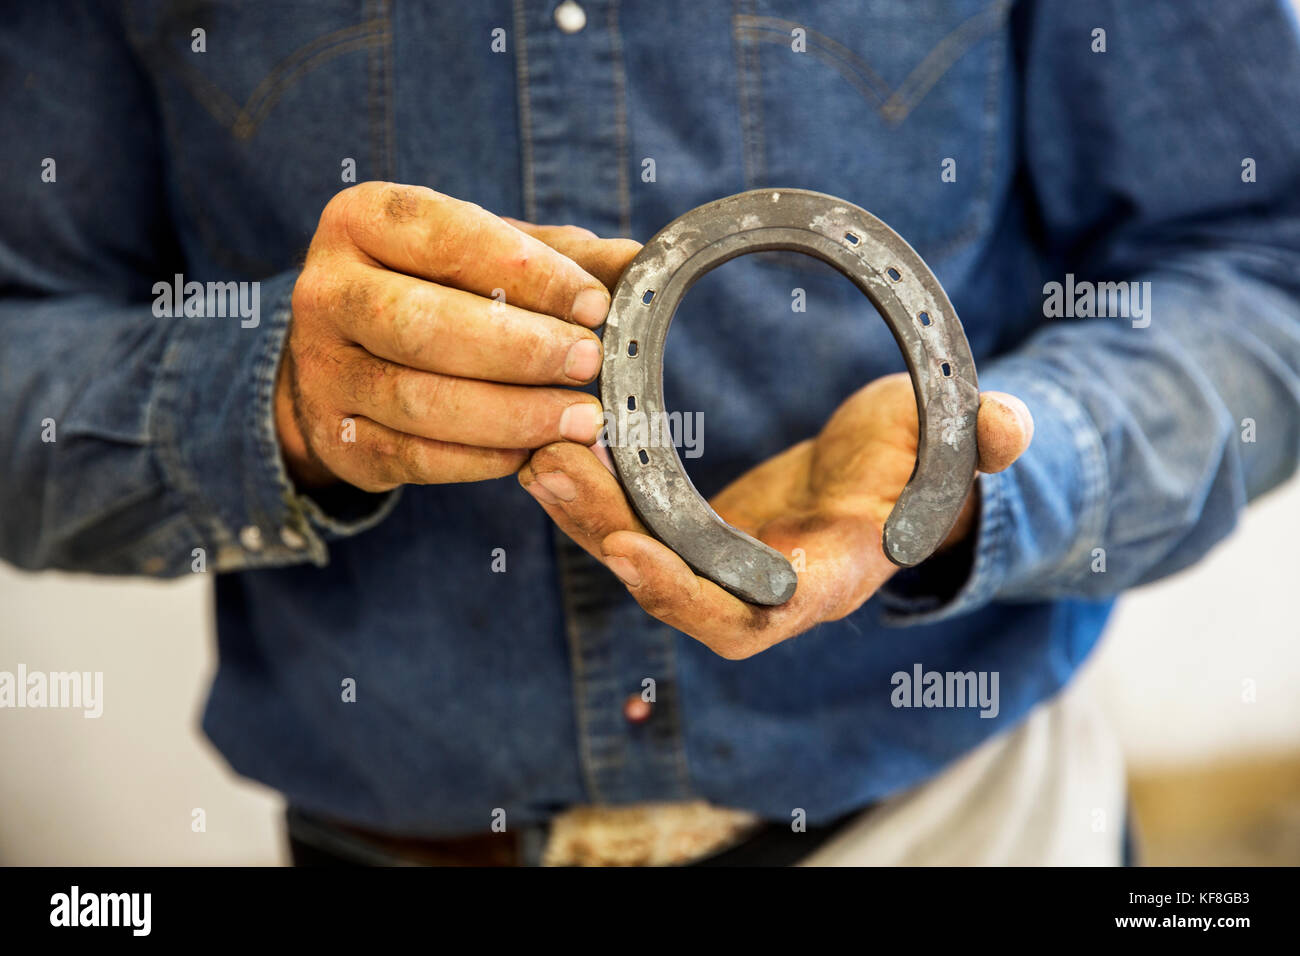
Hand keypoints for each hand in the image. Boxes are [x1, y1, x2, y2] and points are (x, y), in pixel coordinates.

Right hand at [274, 182, 638, 490]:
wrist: (352, 353)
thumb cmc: (438, 288)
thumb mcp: (491, 254)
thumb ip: (562, 257)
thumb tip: (637, 265)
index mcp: (363, 220)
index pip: (449, 238)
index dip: (530, 274)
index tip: (596, 305)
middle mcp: (324, 290)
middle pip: (424, 325)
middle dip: (520, 350)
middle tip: (590, 364)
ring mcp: (321, 369)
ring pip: (419, 400)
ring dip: (511, 414)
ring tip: (581, 419)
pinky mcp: (334, 436)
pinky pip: (412, 457)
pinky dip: (479, 459)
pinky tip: (531, 451)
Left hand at [519, 373, 1032, 658]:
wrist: (888, 473)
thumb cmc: (923, 461)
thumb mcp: (954, 444)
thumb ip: (981, 442)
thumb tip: (1013, 426)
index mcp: (827, 577)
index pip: (753, 613)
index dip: (689, 593)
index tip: (630, 549)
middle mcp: (767, 586)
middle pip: (675, 587)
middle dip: (609, 539)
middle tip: (554, 472)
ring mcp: (727, 563)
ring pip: (642, 557)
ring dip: (585, 515)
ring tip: (537, 456)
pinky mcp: (697, 532)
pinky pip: (636, 525)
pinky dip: (593, 496)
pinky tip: (551, 448)